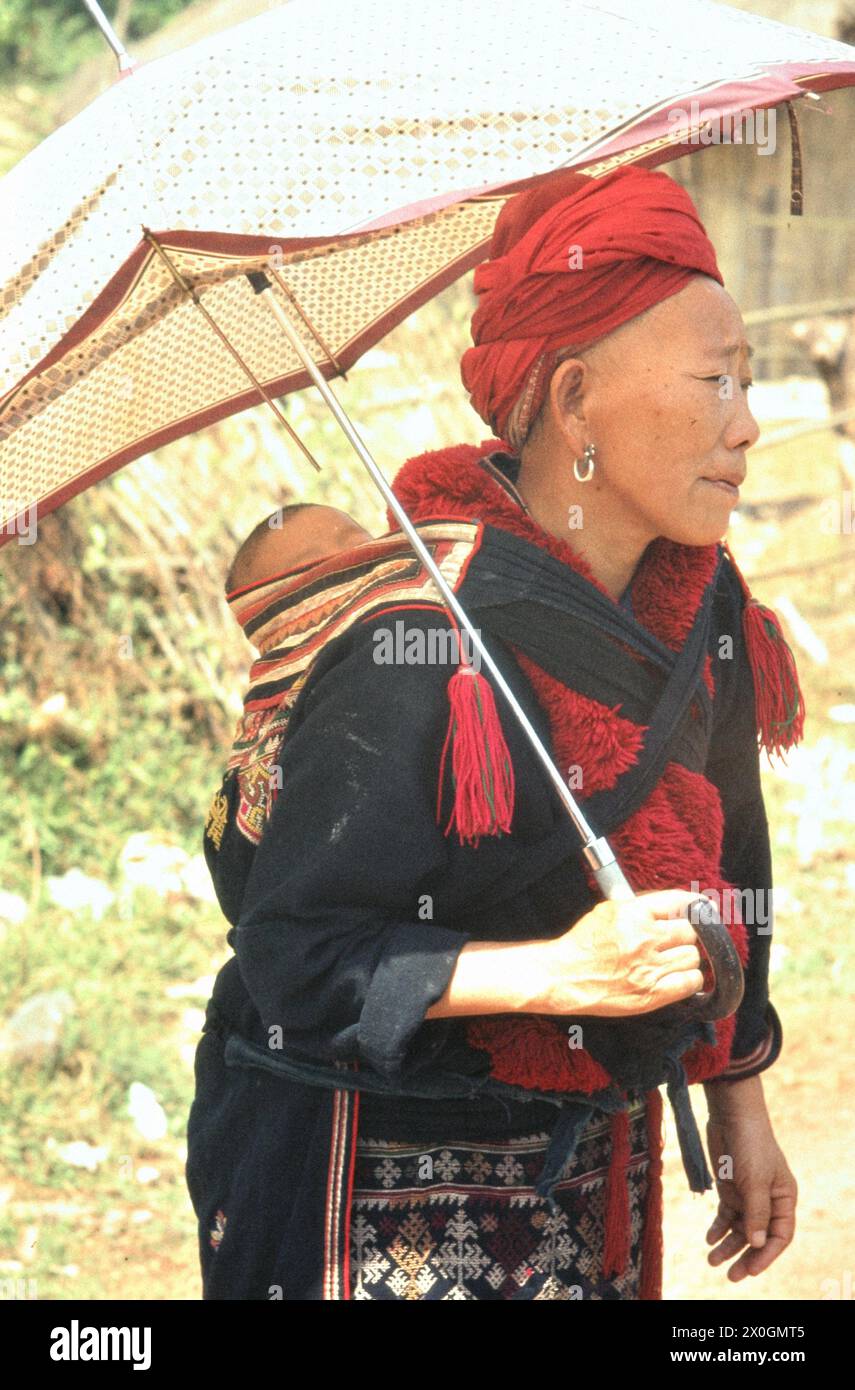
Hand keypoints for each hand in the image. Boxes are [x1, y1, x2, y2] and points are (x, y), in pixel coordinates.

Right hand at [544, 889, 704, 1016]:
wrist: (565, 975)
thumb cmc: (584, 943)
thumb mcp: (608, 910)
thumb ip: (641, 906)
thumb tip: (674, 906)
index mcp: (634, 913)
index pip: (681, 903)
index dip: (697, 906)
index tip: (704, 909)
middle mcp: (645, 938)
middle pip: (690, 931)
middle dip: (684, 934)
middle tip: (674, 939)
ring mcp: (650, 967)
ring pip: (692, 956)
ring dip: (685, 956)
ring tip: (669, 958)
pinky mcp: (652, 993)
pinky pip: (690, 982)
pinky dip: (690, 978)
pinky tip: (678, 975)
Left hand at [704, 1097, 796, 1282]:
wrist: (731, 1115)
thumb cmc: (750, 1144)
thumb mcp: (754, 1181)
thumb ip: (756, 1213)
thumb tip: (757, 1244)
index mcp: (784, 1198)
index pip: (780, 1236)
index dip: (766, 1254)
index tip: (750, 1270)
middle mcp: (768, 1200)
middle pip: (759, 1236)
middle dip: (745, 1256)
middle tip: (731, 1276)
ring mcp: (748, 1195)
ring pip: (740, 1228)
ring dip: (727, 1245)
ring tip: (712, 1260)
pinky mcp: (730, 1188)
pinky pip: (726, 1215)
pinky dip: (718, 1228)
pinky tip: (709, 1239)